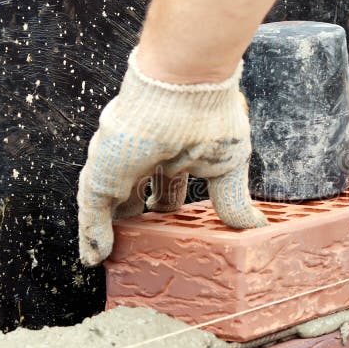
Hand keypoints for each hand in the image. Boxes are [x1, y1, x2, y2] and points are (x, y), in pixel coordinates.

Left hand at [77, 48, 267, 265]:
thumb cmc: (211, 118)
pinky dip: (93, 235)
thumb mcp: (227, 169)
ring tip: (118, 254)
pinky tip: (95, 257)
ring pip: (112, 202)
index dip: (169, 208)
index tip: (172, 232)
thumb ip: (232, 202)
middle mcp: (145, 155)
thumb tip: (255, 229)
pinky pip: (92, 211)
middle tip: (142, 242)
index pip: (168, 187)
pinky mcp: (102, 173)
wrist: (183, 90)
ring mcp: (121, 163)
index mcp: (175, 151)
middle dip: (138, 218)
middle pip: (136, 193)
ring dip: (115, 228)